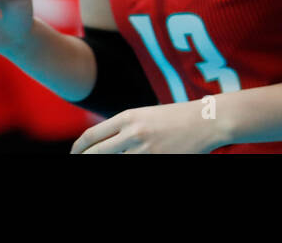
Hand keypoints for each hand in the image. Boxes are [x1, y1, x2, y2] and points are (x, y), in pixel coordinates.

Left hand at [71, 101, 223, 153]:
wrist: (207, 120)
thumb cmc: (177, 117)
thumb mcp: (146, 114)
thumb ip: (126, 126)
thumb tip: (106, 141)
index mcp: (128, 117)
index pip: (92, 135)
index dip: (78, 148)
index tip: (74, 154)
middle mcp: (132, 133)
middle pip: (97, 153)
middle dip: (84, 160)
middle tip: (78, 163)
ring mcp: (145, 150)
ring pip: (114, 162)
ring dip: (104, 166)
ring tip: (96, 165)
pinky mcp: (158, 161)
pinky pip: (135, 167)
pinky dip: (126, 166)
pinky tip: (126, 165)